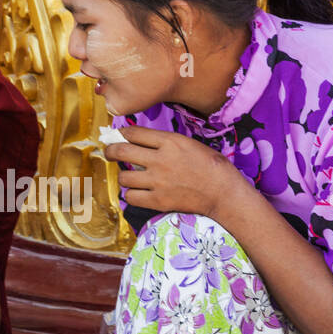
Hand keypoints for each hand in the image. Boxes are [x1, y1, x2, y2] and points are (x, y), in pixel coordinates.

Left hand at [103, 125, 238, 218]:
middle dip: (110, 151)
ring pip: (124, 177)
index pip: (133, 133)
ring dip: (124, 177)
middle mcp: (160, 160)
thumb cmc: (211, 166)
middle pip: (121, 151)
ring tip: (131, 177)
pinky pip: (131, 197)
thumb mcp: (189, 144)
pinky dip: (132, 195)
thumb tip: (141, 142)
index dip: (121, 134)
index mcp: (170, 142)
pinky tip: (138, 193)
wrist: (222, 192)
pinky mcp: (158, 201)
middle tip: (110, 153)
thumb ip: (165, 142)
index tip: (118, 137)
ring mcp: (158, 182)